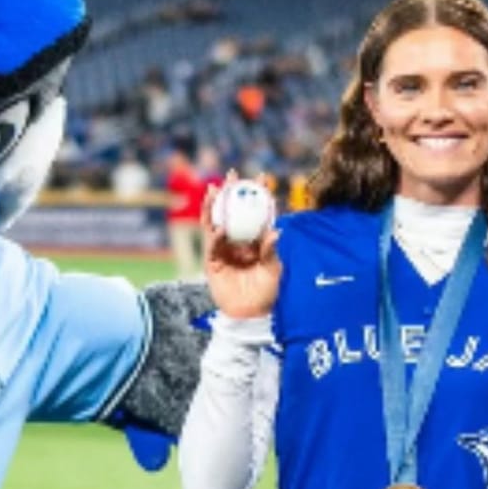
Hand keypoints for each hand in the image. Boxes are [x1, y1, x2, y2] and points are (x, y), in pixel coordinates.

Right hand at [202, 174, 280, 319]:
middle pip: (232, 212)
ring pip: (216, 222)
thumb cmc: (266, 292)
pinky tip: (219, 227)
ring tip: (214, 190)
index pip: (256, 212)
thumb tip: (275, 231)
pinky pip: (212, 245)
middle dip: (230, 193)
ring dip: (214, 206)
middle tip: (231, 175)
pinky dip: (215, 235)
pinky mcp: (213, 262)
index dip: (258, 194)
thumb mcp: (273, 270)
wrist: (250, 313)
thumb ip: (270, 251)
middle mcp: (238, 241)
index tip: (262, 176)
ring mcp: (224, 250)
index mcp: (255, 239)